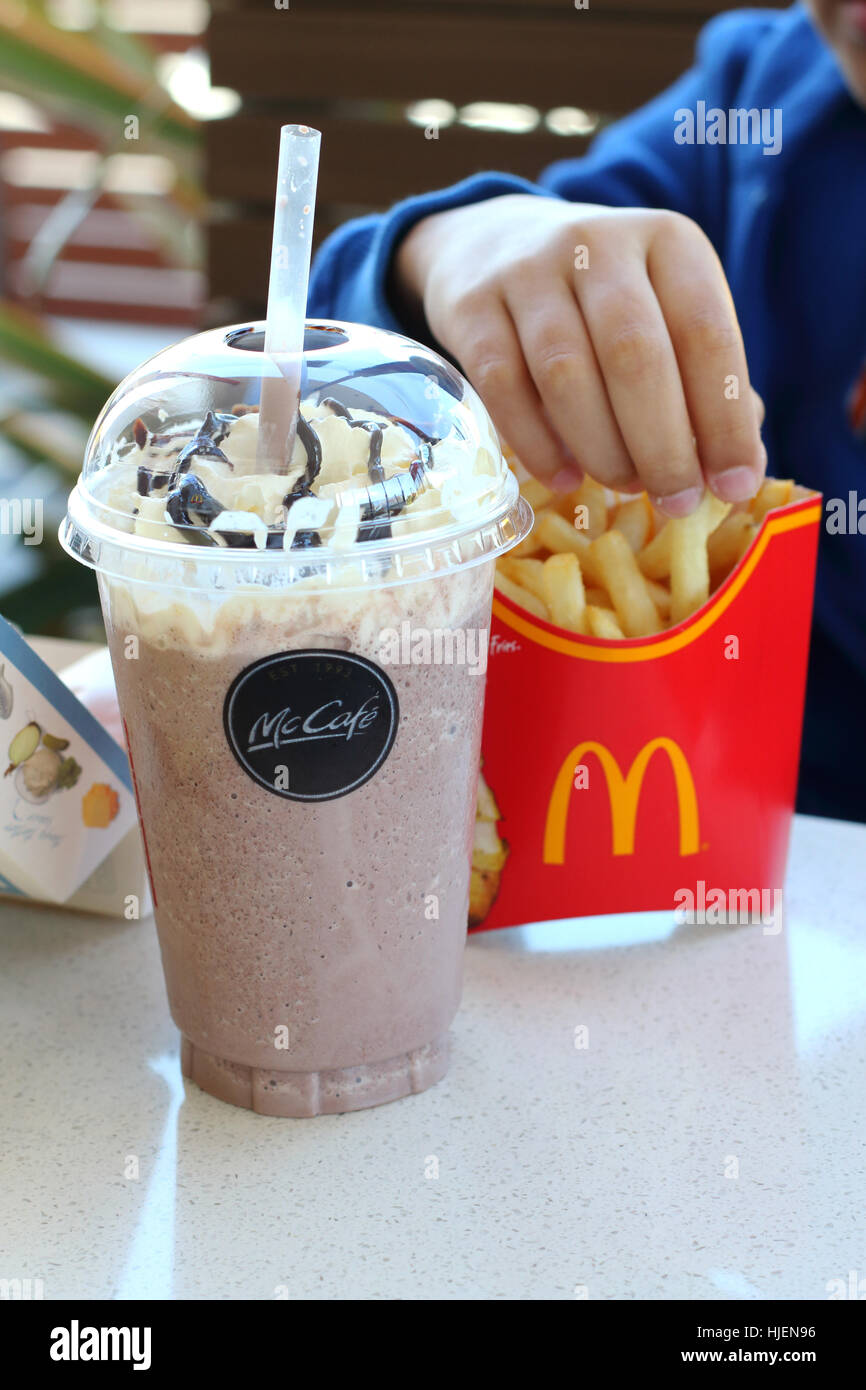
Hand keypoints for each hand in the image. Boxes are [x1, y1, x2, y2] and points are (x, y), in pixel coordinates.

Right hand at [394, 194, 765, 515]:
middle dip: (662, 445)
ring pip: (565, 373)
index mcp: (668, 242)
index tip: (733, 486)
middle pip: (635, 355)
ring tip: (622, 485)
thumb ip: (705, 383)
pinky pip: (503, 386)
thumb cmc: (601, 300)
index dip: (723, 420)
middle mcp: (598, 244)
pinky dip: (537, 444)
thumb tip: (736, 470)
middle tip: (675, 501)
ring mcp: (528, 271)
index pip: (706, 334)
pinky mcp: (471, 305)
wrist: (493, 243)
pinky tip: (562, 476)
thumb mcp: (664, 313)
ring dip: (601, 447)